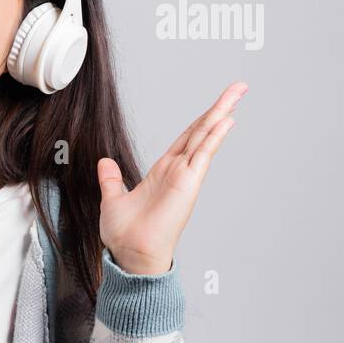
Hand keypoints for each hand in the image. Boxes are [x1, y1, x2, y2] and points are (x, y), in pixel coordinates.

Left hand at [97, 81, 247, 275]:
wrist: (129, 254)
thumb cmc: (123, 234)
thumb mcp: (112, 199)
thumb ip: (111, 180)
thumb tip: (105, 163)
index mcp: (162, 172)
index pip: (186, 138)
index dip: (200, 120)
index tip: (216, 106)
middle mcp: (177, 171)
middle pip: (201, 131)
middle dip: (219, 108)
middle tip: (238, 88)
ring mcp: (185, 176)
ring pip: (206, 137)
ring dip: (221, 113)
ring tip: (238, 93)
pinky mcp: (188, 184)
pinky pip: (203, 155)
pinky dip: (214, 136)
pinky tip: (226, 119)